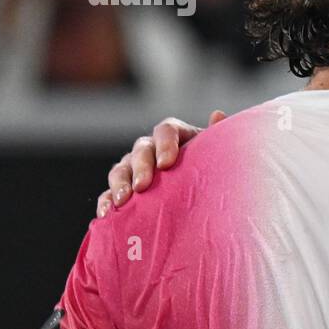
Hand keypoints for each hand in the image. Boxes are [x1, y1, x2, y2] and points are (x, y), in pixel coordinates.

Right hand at [97, 110, 226, 216]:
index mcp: (178, 137)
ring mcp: (136, 169)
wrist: (206, 200)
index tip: (167, 164)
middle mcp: (153, 149)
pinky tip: (107, 214)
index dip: (165, 143)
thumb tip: (217, 115)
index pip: (166, 130)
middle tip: (143, 186)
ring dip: (119, 183)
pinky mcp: (126, 190)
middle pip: (141, 149)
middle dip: (140, 166)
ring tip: (123, 201)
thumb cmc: (216, 175)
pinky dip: (106, 201)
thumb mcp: (221, 157)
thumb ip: (219, 138)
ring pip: (121, 168)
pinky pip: (110, 192)